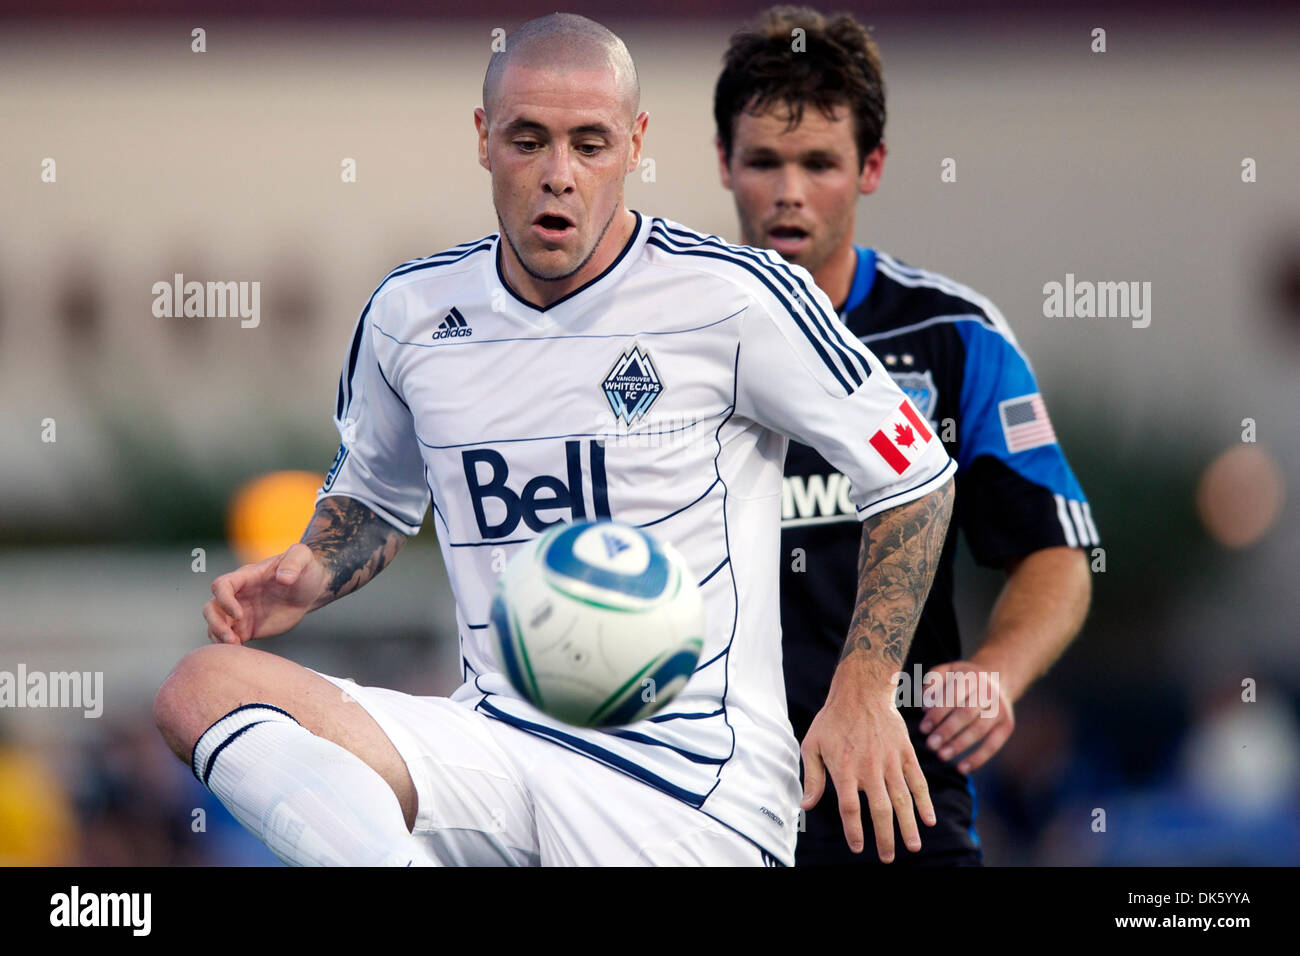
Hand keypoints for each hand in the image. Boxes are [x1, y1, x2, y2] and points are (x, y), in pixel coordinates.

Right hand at [201, 543, 327, 644]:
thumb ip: (293, 563)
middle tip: (232, 638)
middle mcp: (238, 595)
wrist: (310, 589)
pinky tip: (240, 651)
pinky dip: (228, 646)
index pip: (221, 585)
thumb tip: (284, 578)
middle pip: (211, 608)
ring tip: (236, 647)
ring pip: (215, 625)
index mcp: (246, 577)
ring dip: (219, 637)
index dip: (224, 600)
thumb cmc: (304, 569)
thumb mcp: (302, 557)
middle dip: (216, 623)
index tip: (238, 614)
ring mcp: (240, 613)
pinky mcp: (247, 628)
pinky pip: (228, 638)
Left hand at [801, 679, 935, 861]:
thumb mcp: (812, 745)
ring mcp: (890, 762)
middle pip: (879, 810)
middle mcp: (869, 769)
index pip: (849, 808)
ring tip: (913, 847)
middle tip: (888, 858)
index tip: (858, 847)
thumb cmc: (833, 720)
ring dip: (908, 826)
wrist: (861, 691)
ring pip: (902, 800)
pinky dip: (924, 801)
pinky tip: (929, 820)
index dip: (854, 830)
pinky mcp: (905, 753)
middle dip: (885, 838)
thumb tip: (806, 805)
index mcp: (845, 769)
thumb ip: (811, 777)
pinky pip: (917, 781)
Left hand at [919, 659, 1014, 773]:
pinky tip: (961, 768)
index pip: (952, 696)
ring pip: (980, 730)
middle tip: (930, 745)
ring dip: (960, 745)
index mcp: (971, 677)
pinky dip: (978, 758)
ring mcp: (1000, 709)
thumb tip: (925, 705)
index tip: (923, 729)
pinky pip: (994, 745)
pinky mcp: (1007, 725)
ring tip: (941, 756)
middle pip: (966, 714)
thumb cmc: (962, 679)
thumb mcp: (947, 672)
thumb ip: (933, 682)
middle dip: (947, 730)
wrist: (998, 679)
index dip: (937, 714)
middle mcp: (988, 692)